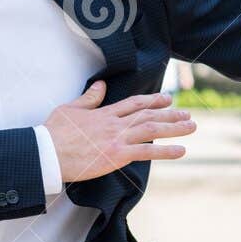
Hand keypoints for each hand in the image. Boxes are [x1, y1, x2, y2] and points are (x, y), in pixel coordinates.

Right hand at [43, 81, 195, 181]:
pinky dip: (165, 151)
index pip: (134, 104)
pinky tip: (181, 150)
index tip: (167, 99)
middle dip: (170, 114)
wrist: (48, 152)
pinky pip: (146, 152)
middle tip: (187, 114)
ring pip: (152, 130)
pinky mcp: (117, 155)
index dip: (153, 101)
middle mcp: (115, 123)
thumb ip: (89, 98)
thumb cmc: (54, 133)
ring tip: (192, 127)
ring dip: (175, 128)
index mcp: (104, 112)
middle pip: (148, 115)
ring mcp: (117, 139)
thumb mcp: (70, 109)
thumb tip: (100, 86)